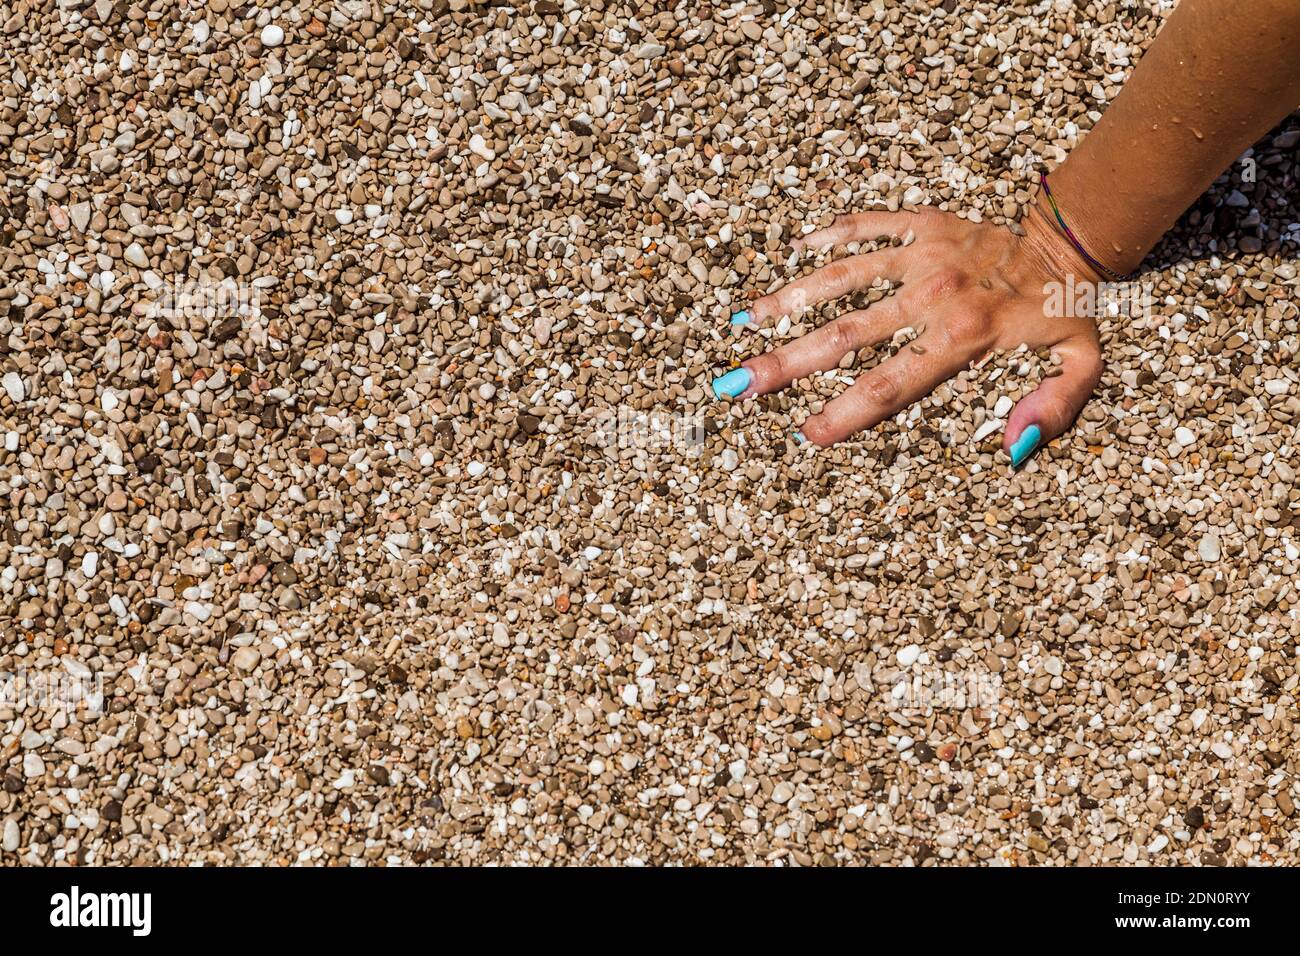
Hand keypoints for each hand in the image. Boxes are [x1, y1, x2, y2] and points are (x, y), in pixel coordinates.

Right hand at [713, 207, 1103, 464]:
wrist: (1072, 239)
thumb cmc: (1067, 311)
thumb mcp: (1081, 367)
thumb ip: (1053, 408)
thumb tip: (1014, 449)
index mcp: (964, 336)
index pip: (892, 382)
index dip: (848, 411)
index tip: (807, 433)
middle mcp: (934, 295)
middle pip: (847, 334)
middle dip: (789, 362)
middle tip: (740, 384)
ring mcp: (922, 256)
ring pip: (844, 278)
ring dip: (792, 299)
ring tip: (747, 322)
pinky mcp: (921, 225)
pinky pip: (869, 224)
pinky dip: (832, 233)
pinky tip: (796, 249)